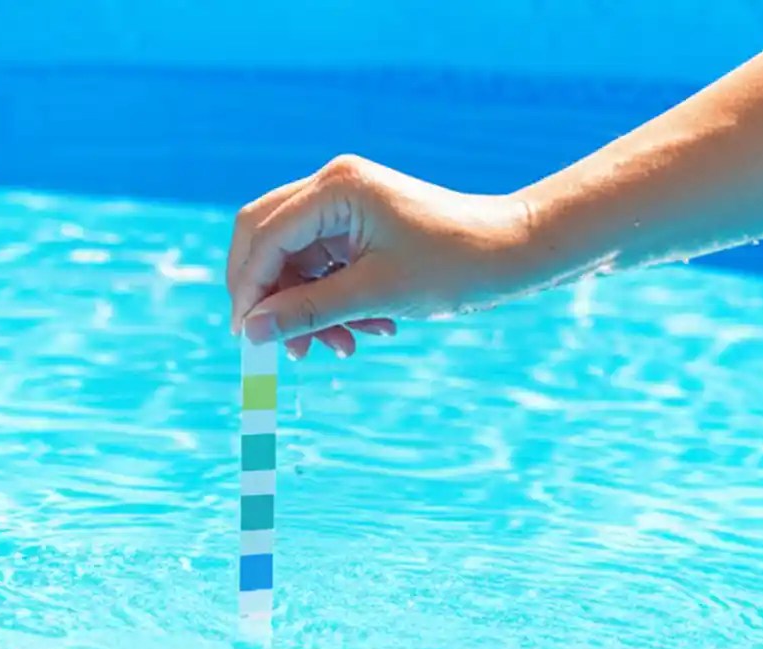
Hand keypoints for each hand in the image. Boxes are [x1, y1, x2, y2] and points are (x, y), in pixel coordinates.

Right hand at [227, 154, 533, 359]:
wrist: (514, 254)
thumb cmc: (454, 265)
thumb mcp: (375, 296)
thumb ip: (308, 312)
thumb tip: (250, 332)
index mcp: (335, 188)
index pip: (264, 236)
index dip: (249, 290)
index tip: (248, 340)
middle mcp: (334, 187)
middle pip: (269, 242)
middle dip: (273, 299)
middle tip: (284, 347)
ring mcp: (347, 207)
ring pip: (297, 261)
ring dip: (310, 308)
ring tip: (342, 347)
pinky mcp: (361, 228)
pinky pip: (326, 267)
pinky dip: (335, 302)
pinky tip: (365, 332)